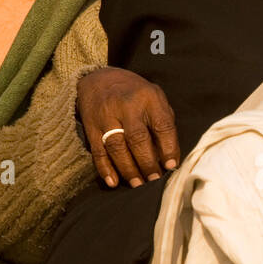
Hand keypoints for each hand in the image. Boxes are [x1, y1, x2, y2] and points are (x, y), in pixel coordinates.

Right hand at [76, 67, 180, 188]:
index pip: (161, 125)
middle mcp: (126, 105)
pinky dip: (105, 168)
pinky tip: (113, 182)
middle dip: (147, 163)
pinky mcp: (91, 127)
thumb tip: (169, 158)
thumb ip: (163, 122)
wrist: (98, 79)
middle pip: (137, 138)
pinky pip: (98, 151)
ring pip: (117, 147)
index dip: (168, 148)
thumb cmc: (135, 94)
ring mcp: (106, 116)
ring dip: (128, 169)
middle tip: (155, 180)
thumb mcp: (154, 98)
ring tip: (138, 184)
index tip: (171, 166)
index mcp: (148, 97)